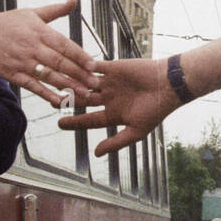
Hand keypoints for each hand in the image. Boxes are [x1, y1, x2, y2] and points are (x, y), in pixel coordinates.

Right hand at [0, 0, 99, 105]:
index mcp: (39, 30)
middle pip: (58, 62)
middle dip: (78, 73)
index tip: (94, 64)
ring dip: (66, 86)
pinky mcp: (11, 74)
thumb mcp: (31, 12)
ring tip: (83, 94)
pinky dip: (45, 94)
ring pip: (47, 75)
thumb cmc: (9, 22)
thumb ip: (55, 10)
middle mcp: (31, 46)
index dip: (79, 55)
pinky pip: (31, 86)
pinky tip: (59, 101)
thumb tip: (74, 1)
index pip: (63, 44)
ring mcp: (21, 61)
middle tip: (95, 83)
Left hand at [58, 57, 178, 155]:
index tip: (59, 124)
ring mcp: (110, 82)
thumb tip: (96, 154)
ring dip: (71, 84)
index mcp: (114, 113)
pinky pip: (94, 66)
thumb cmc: (156, 110)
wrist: (169, 85)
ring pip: (85, 83)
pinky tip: (68, 66)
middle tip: (51, 101)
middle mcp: (109, 98)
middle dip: (68, 101)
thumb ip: (116, 142)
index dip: (74, 122)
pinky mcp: (113, 67)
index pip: (89, 119)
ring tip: (55, 83)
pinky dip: (81, 67)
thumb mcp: (136, 131)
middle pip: (83, 100)